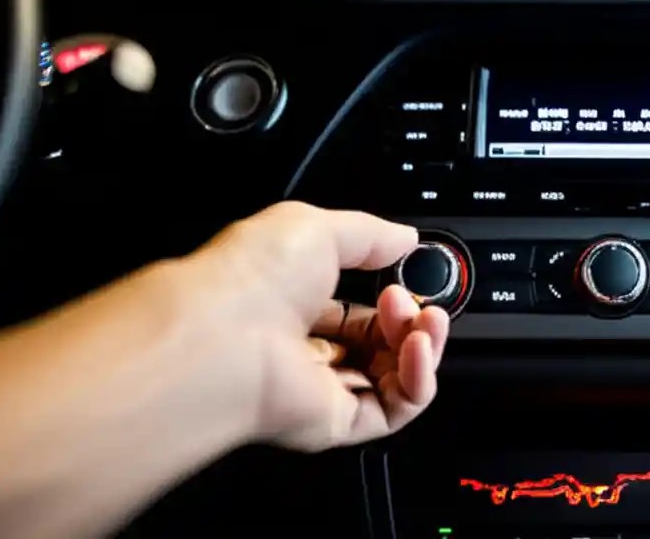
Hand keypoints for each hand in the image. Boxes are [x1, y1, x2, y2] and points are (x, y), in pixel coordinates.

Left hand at [189, 201, 449, 451]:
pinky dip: (419, 379)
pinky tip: (417, 348)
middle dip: (411, 320)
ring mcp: (321, 390)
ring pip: (396, 379)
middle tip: (413, 299)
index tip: (410, 279)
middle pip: (382, 347)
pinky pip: (395, 409)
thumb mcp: (318, 227)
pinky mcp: (336, 422)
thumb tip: (406, 237)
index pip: (357, 313)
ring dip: (423, 346)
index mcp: (294, 307)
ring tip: (424, 320)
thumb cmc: (251, 277)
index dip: (391, 297)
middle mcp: (306, 352)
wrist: (225, 332)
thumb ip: (371, 233)